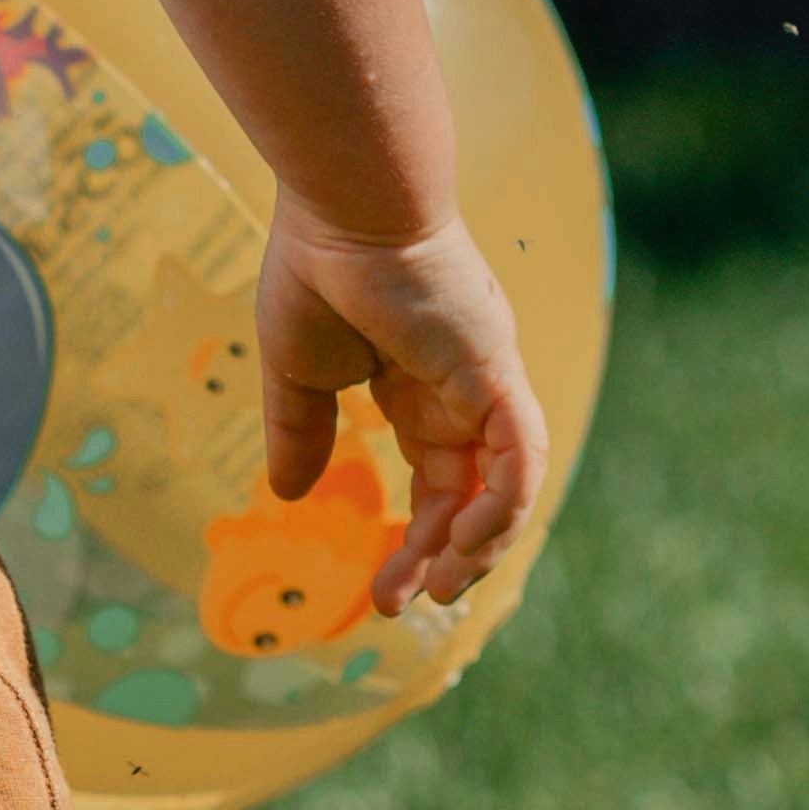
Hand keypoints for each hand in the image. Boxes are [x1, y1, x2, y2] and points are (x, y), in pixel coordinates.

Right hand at [255, 200, 547, 617]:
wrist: (341, 206)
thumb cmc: (318, 268)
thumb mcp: (297, 371)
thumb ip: (300, 431)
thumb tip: (289, 494)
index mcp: (423, 390)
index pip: (437, 483)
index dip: (416, 542)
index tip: (383, 594)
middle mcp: (465, 392)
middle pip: (473, 496)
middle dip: (445, 558)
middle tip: (408, 603)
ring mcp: (486, 383)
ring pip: (509, 485)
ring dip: (481, 544)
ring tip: (442, 586)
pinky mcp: (494, 373)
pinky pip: (519, 456)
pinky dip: (501, 505)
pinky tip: (463, 540)